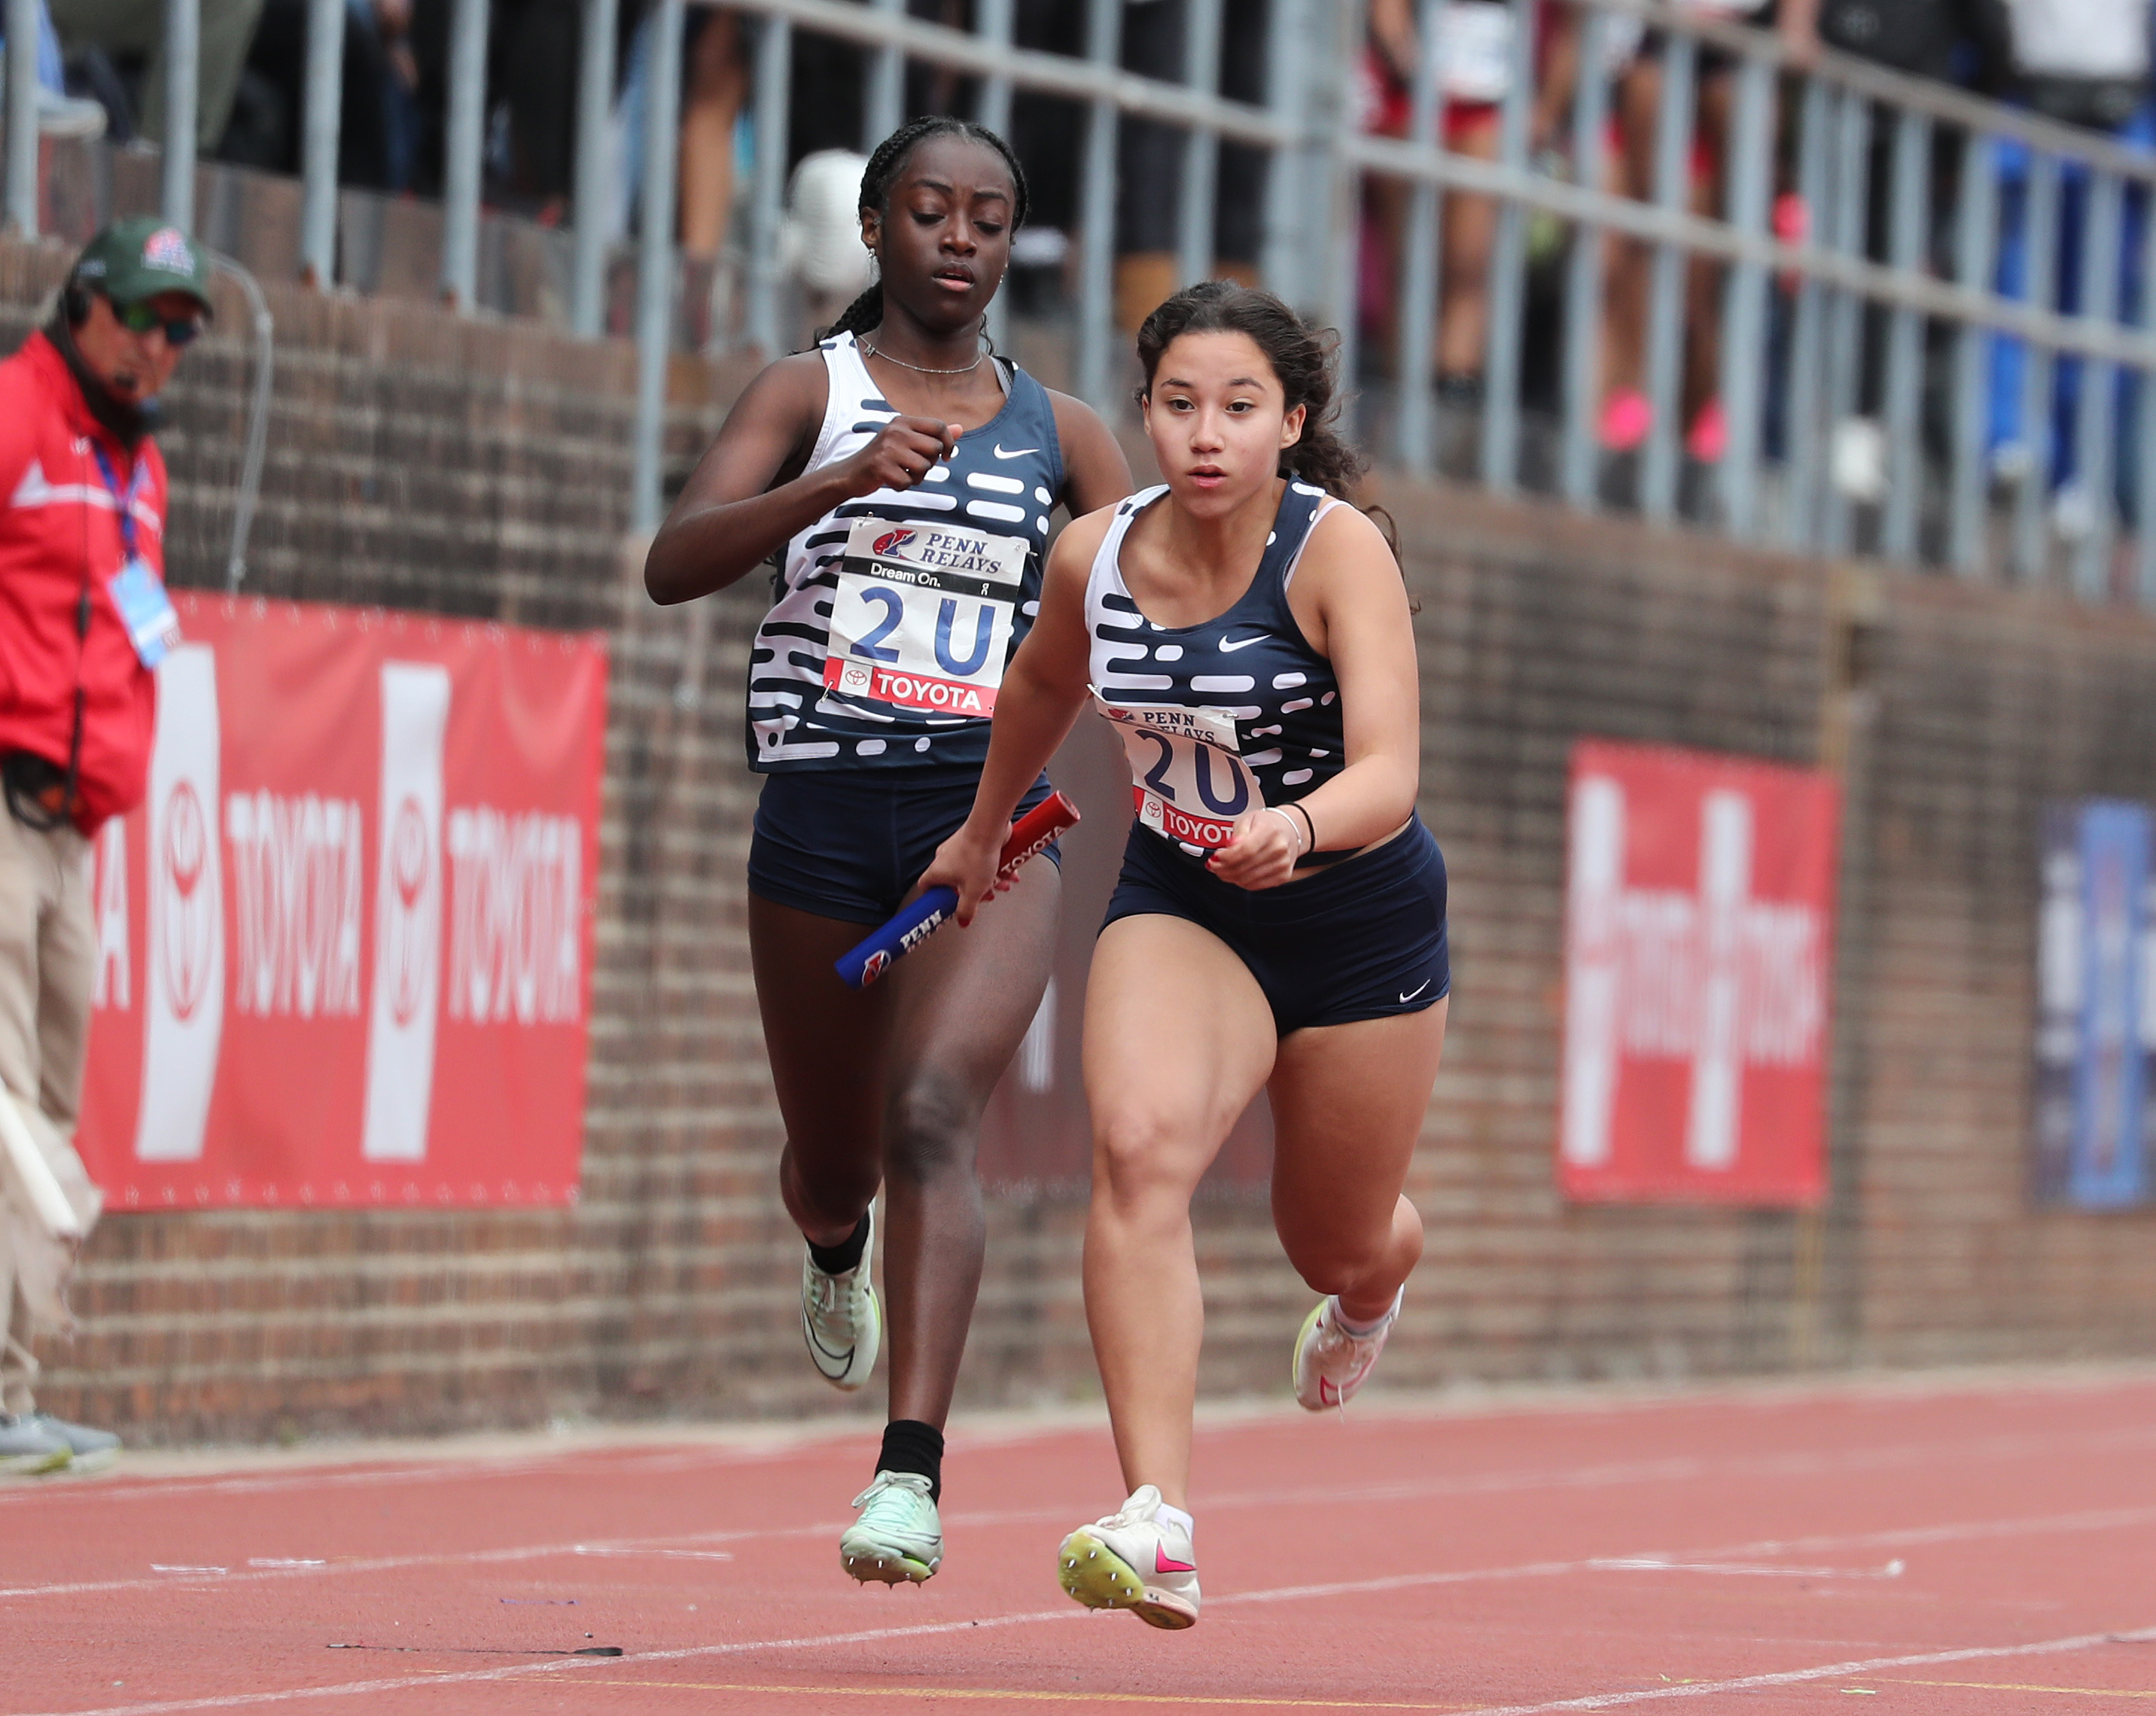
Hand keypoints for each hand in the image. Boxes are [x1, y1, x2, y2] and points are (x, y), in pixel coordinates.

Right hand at [839, 416, 960, 497]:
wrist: (851, 472)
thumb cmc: (881, 457)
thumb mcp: (906, 440)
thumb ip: (932, 435)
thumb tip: (960, 429)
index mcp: (903, 422)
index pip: (938, 426)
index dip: (948, 443)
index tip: (946, 456)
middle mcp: (896, 431)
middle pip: (935, 449)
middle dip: (930, 463)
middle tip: (914, 466)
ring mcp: (888, 448)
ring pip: (924, 467)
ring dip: (916, 477)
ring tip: (902, 472)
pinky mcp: (881, 466)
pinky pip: (908, 482)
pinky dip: (902, 486)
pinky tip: (892, 480)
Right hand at [915, 820, 1004, 926]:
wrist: (990, 828)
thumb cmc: (977, 855)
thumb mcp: (973, 892)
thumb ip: (967, 910)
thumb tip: (963, 922)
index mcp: (937, 871)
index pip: (926, 887)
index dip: (935, 898)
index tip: (945, 906)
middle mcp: (945, 858)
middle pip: (956, 882)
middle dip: (975, 892)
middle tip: (986, 896)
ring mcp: (959, 848)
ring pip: (972, 871)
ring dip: (990, 880)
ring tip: (1003, 883)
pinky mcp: (974, 841)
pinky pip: (982, 859)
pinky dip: (995, 867)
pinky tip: (1009, 871)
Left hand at [1206, 804, 1303, 891]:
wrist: (1291, 830)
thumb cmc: (1267, 823)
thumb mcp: (1248, 819)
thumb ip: (1237, 833)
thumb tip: (1229, 848)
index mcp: (1270, 831)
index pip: (1245, 850)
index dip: (1227, 857)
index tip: (1216, 856)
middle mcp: (1279, 849)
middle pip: (1244, 867)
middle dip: (1223, 869)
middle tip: (1213, 865)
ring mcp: (1282, 865)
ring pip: (1247, 880)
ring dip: (1229, 877)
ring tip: (1221, 870)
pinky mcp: (1283, 876)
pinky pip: (1255, 885)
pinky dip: (1241, 882)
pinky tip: (1234, 874)